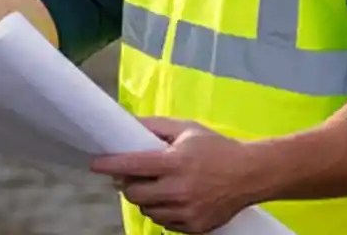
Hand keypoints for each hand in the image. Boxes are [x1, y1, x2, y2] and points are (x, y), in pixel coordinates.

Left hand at [90, 117, 264, 233]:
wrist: (250, 174)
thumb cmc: (217, 148)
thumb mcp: (186, 129)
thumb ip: (155, 126)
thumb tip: (127, 122)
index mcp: (176, 162)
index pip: (132, 166)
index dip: (109, 165)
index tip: (95, 164)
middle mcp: (179, 190)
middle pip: (134, 194)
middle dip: (127, 184)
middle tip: (132, 175)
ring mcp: (186, 212)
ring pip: (146, 210)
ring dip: (145, 198)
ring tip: (157, 185)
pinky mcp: (194, 227)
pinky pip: (163, 222)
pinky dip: (161, 210)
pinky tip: (172, 198)